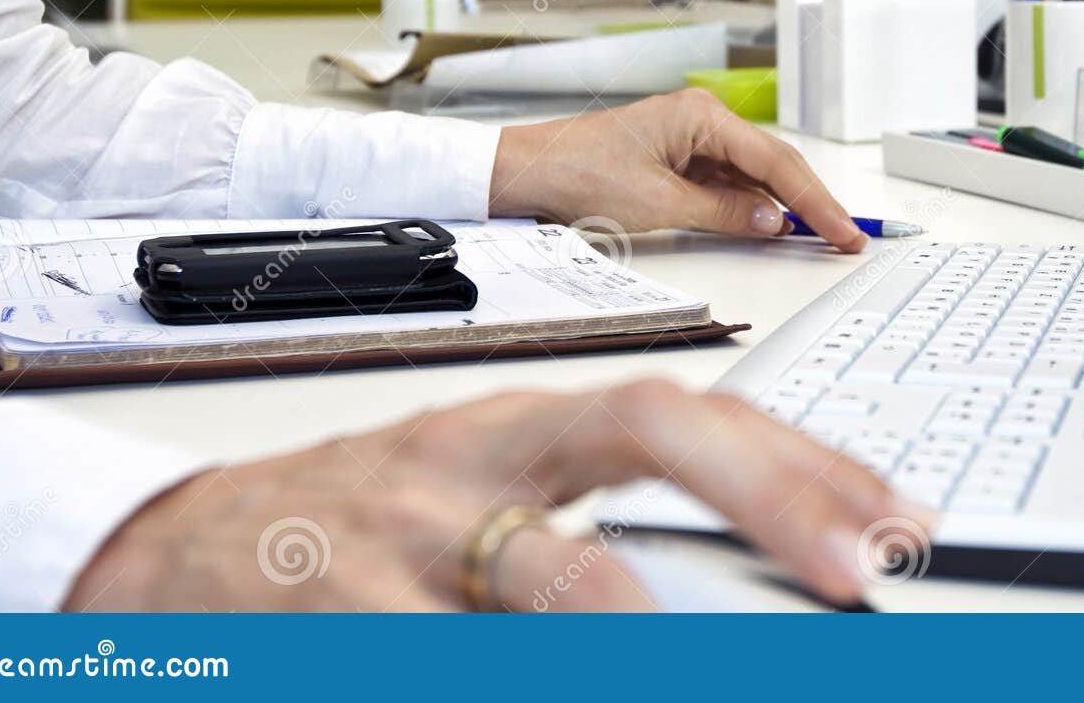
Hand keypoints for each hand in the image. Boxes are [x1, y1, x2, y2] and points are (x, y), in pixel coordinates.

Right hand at [63, 382, 928, 611]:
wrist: (193, 548)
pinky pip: (446, 647)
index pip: (690, 408)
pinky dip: (525, 670)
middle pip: (647, 429)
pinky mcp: (349, 608)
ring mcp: (413, 531)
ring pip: (552, 564)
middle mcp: (484, 456)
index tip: (890, 514)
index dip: (798, 455)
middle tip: (857, 573)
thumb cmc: (369, 518)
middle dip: (770, 494)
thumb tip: (762, 557)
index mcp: (528, 425)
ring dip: (646, 617)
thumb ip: (602, 521)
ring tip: (712, 645)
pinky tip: (563, 677)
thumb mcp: (492, 495)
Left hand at [489, 88, 866, 251]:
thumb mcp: (658, 205)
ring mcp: (690, 139)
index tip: (843, 230)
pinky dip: (751, 207)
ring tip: (822, 235)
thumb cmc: (578, 173)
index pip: (776, 162)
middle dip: (811, 202)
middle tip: (847, 236)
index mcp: (701, 116)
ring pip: (753, 176)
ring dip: (783, 206)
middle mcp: (701, 119)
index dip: (815, 201)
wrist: (525, 173)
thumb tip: (772, 221)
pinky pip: (728, 183)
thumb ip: (724, 213)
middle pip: (773, 164)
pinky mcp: (678, 159)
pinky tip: (773, 227)